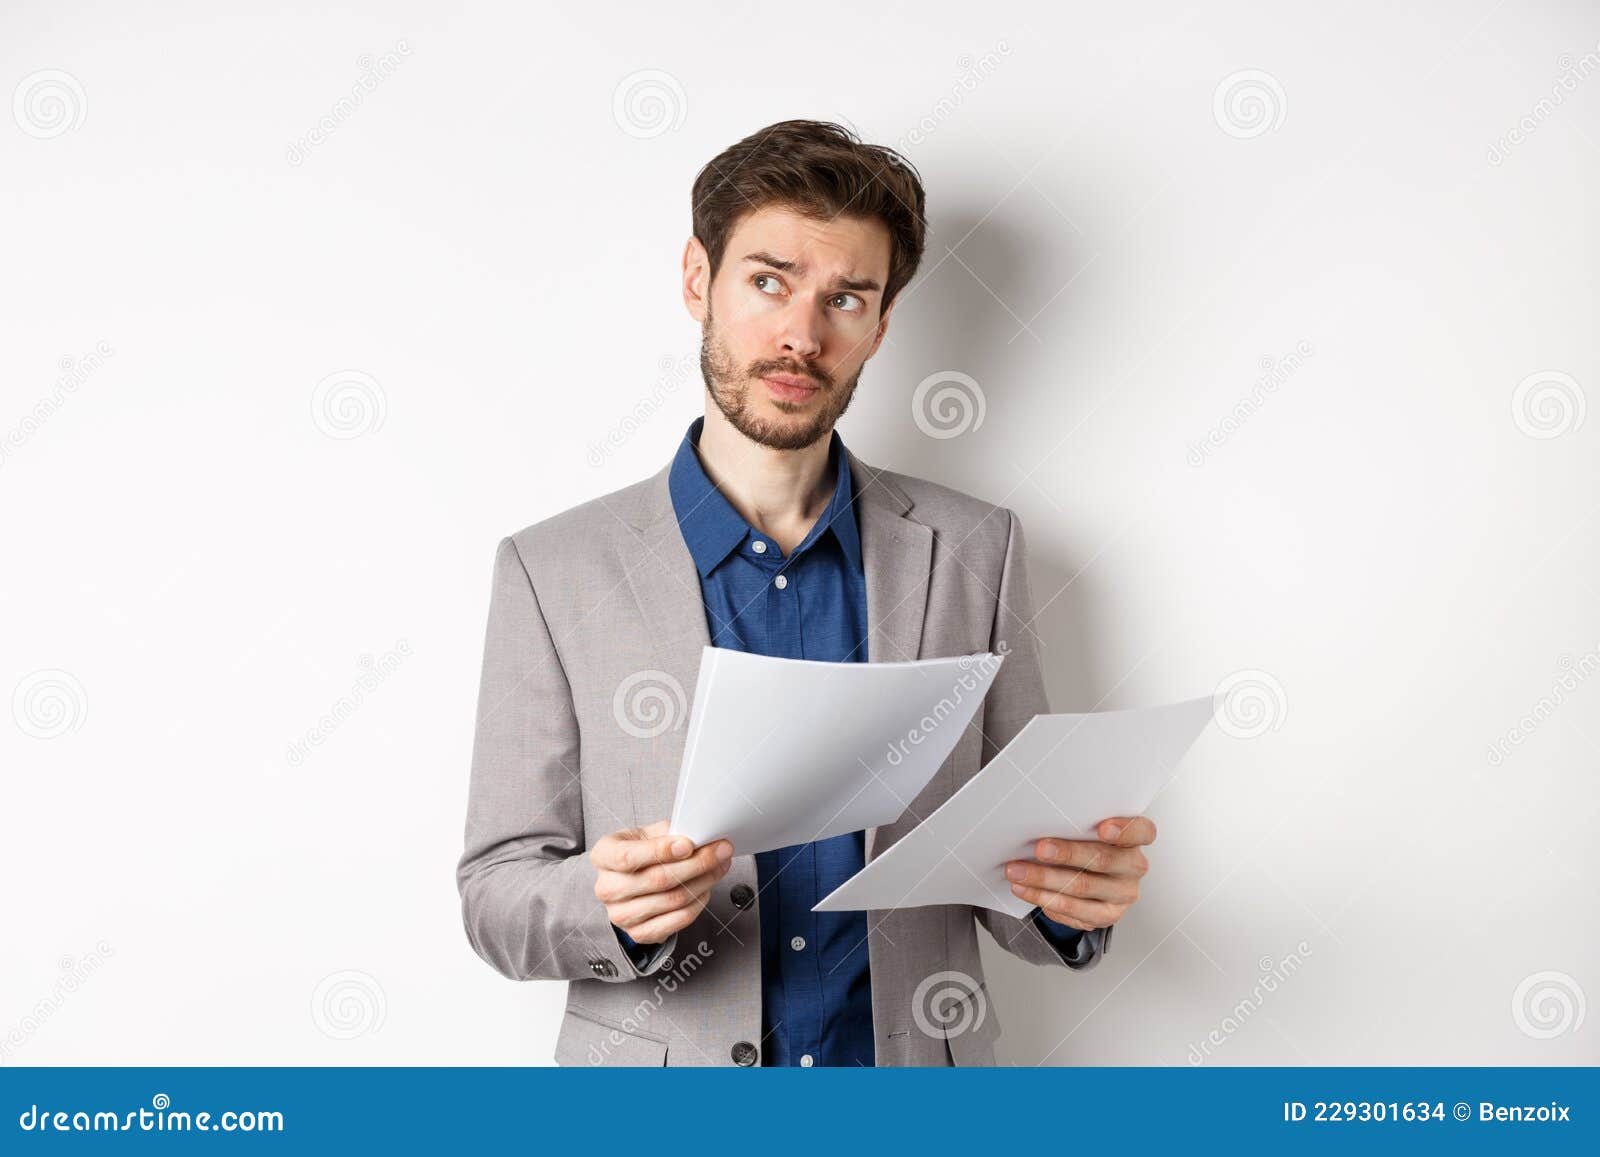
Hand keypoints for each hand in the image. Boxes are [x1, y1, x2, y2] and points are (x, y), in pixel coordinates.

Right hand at [590, 820, 733, 943]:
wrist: (627, 881)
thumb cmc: (638, 853)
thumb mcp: (645, 834)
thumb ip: (667, 833)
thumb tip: (698, 834)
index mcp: (603, 856)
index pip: (629, 856)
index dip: (661, 851)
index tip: (689, 844)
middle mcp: (607, 888)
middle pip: (658, 879)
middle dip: (697, 863)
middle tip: (720, 851)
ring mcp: (621, 915)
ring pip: (673, 900)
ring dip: (704, 881)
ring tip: (719, 866)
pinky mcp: (639, 933)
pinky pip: (678, 920)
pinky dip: (699, 902)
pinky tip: (706, 887)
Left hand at [1003, 816, 1155, 931]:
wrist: (1093, 878)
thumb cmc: (1089, 846)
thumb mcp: (1088, 831)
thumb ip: (1076, 826)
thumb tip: (1038, 820)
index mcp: (1134, 840)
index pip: (1141, 832)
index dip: (1124, 830)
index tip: (1102, 828)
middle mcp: (1133, 867)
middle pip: (1102, 860)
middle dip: (1067, 854)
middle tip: (1039, 849)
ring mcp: (1122, 895)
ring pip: (1082, 887)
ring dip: (1044, 880)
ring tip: (1017, 872)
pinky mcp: (1107, 916)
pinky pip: (1073, 911)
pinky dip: (1044, 899)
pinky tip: (1025, 890)